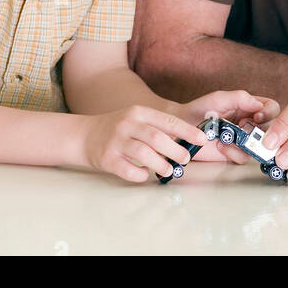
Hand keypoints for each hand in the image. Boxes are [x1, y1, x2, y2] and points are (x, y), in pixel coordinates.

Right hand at [78, 104, 216, 182]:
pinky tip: (145, 175)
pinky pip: (127, 169)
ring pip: (143, 153)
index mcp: (139, 112)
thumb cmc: (119, 129)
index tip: (202, 139)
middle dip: (175, 150)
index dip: (187, 130)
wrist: (85, 135)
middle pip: (156, 137)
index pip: (167, 121)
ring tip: (169, 171)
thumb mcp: (137, 120)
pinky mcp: (107, 158)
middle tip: (186, 159)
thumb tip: (186, 142)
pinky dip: (139, 174)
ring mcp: (116, 141)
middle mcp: (127, 124)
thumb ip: (157, 127)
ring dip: (160, 164)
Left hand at [174, 89, 280, 164]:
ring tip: (228, 136)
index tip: (257, 115)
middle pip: (270, 129)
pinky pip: (243, 157)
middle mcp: (250, 123)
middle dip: (259, 130)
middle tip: (242, 127)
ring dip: (245, 142)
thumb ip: (240, 98)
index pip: (271, 108)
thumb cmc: (201, 109)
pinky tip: (221, 145)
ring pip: (259, 146)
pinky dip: (233, 152)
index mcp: (249, 106)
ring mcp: (243, 140)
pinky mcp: (234, 153)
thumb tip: (260, 105)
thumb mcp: (220, 98)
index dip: (269, 113)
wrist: (183, 128)